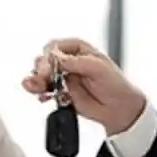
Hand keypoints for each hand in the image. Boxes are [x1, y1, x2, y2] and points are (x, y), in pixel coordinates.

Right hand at [21, 38, 146, 135]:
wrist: (120, 109)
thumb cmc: (116, 84)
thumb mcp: (99, 67)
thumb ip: (76, 62)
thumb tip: (57, 57)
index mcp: (78, 49)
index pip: (56, 46)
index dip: (49, 55)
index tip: (49, 66)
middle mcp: (68, 61)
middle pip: (44, 60)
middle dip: (40, 69)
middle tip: (43, 78)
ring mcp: (64, 77)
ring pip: (41, 75)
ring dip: (35, 81)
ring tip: (35, 87)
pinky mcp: (61, 92)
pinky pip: (45, 91)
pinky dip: (41, 93)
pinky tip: (43, 97)